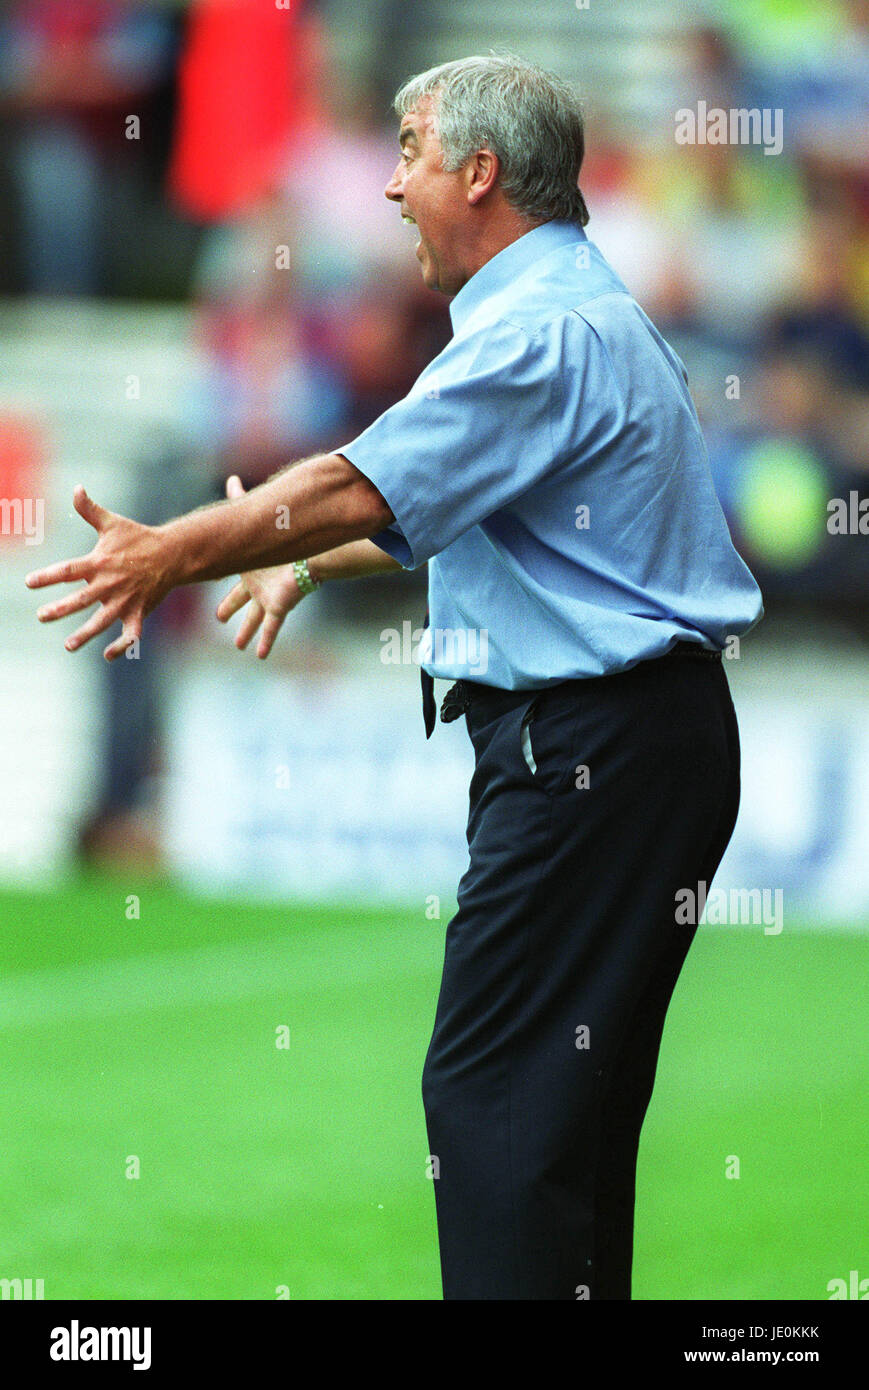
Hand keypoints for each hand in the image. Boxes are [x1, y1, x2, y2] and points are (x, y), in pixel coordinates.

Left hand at [25, 485, 173, 659]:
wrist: (173, 554)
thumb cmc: (139, 538)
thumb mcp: (112, 523)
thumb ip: (90, 509)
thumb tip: (76, 488)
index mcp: (99, 562)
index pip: (68, 570)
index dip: (48, 576)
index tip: (29, 582)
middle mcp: (110, 584)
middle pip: (81, 599)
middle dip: (60, 609)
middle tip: (42, 616)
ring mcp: (125, 601)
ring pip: (102, 621)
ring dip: (86, 634)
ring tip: (68, 645)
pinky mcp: (139, 612)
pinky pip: (130, 634)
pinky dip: (121, 646)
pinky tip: (107, 655)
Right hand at [215, 475, 307, 657]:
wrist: (307, 550)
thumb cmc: (280, 536)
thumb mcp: (255, 520)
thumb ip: (242, 500)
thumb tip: (231, 477)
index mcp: (253, 572)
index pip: (235, 585)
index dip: (226, 594)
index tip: (216, 603)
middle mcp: (260, 587)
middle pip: (243, 603)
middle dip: (231, 611)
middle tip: (220, 620)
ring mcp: (270, 599)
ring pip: (256, 620)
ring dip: (247, 633)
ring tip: (240, 647)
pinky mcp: (280, 606)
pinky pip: (272, 629)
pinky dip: (266, 642)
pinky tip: (260, 656)